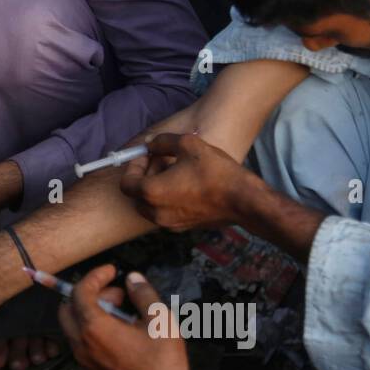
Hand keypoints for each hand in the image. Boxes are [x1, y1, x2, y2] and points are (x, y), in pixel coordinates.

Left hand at [58, 266, 194, 369]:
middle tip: (118, 297)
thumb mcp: (160, 320)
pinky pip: (84, 350)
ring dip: (92, 318)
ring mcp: (83, 365)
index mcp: (94, 327)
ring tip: (124, 319)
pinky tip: (121, 341)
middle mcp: (81, 345)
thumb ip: (143, 294)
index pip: (80, 291)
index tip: (111, 271)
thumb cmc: (163, 363)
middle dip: (89, 296)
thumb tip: (132, 278)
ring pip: (75, 331)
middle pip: (67, 310)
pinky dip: (95, 338)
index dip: (95, 276)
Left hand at [118, 132, 252, 231]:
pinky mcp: (182, 227)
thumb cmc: (215, 171)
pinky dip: (167, 199)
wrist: (243, 200)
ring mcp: (169, 223)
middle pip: (136, 195)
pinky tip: (187, 185)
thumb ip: (162, 142)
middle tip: (162, 161)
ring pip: (150, 204)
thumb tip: (149, 143)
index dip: (133, 166)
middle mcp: (156, 212)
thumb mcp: (187, 144)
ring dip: (156, 188)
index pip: (126, 183)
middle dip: (145, 176)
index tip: (147, 155)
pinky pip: (165, 212)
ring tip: (176, 171)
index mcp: (152, 193)